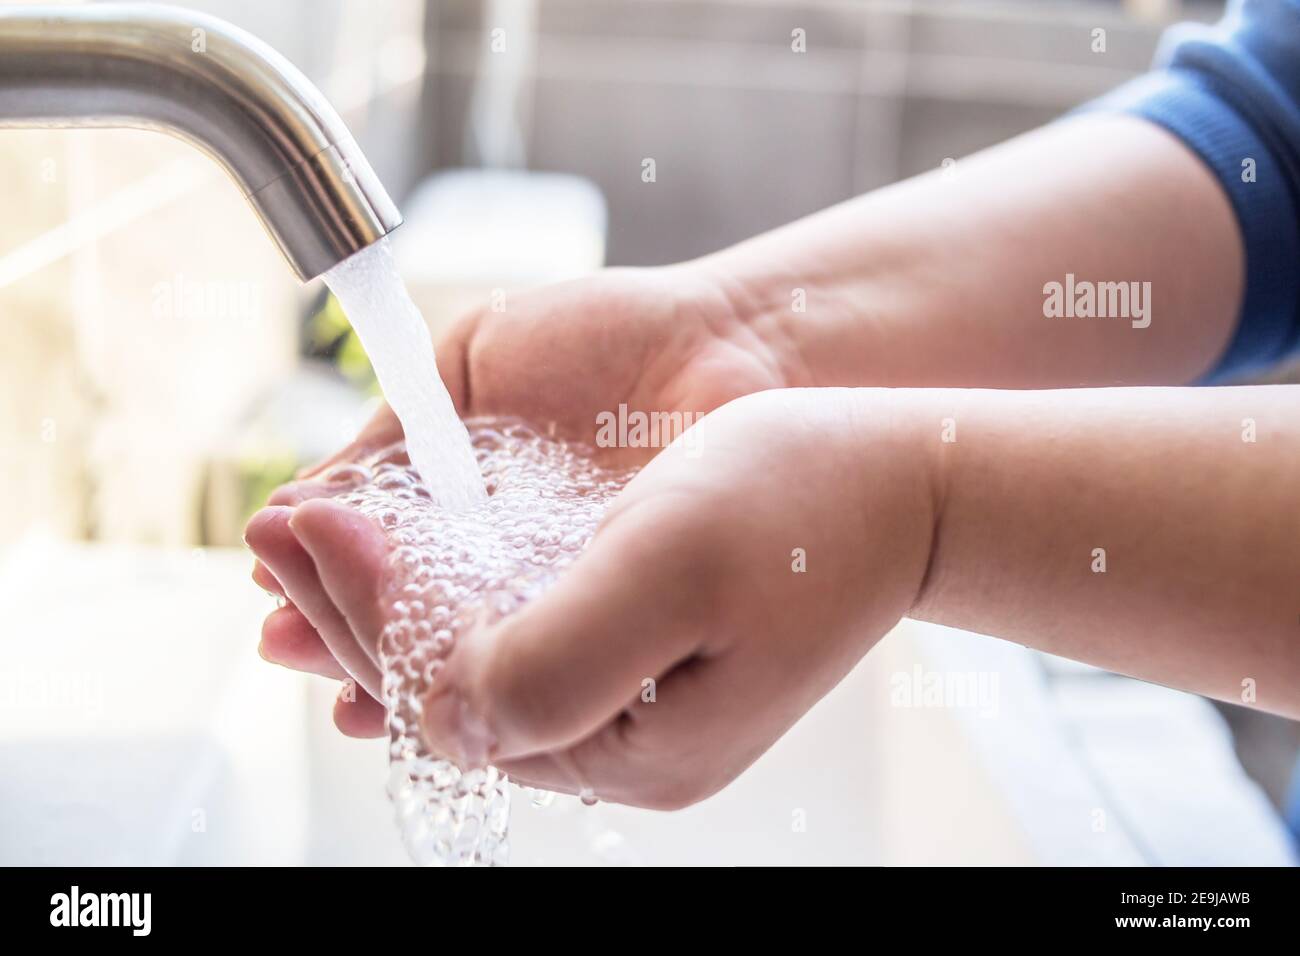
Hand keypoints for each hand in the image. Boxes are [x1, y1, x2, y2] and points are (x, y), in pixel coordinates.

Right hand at [246, 264, 795, 735]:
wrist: (725, 343)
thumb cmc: (608, 335)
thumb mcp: (473, 359)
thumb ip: (398, 426)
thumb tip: (310, 491)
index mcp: (464, 493)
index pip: (377, 544)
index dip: (323, 564)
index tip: (270, 574)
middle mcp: (502, 552)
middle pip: (410, 607)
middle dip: (342, 627)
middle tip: (284, 638)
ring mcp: (555, 589)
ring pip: (466, 647)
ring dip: (399, 670)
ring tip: (343, 686)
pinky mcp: (610, 612)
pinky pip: (540, 660)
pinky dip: (489, 684)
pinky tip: (434, 703)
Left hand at [254, 388, 936, 806]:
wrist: (906, 481)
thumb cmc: (809, 500)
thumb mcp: (673, 565)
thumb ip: (550, 659)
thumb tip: (431, 706)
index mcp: (634, 743)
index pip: (451, 692)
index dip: (361, 605)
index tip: (299, 520)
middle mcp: (626, 744)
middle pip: (447, 688)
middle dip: (350, 605)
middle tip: (267, 529)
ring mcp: (635, 705)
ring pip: (470, 665)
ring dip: (382, 602)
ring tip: (306, 547)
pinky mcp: (643, 657)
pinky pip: (515, 642)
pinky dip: (443, 601)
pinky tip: (396, 572)